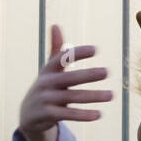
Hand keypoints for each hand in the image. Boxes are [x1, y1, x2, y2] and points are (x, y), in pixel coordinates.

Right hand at [18, 24, 113, 140]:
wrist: (28, 115)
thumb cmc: (45, 88)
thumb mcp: (49, 69)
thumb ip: (56, 50)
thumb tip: (55, 25)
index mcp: (48, 69)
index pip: (62, 58)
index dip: (78, 53)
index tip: (95, 49)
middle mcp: (46, 83)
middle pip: (70, 78)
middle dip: (88, 75)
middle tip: (107, 72)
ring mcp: (46, 99)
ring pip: (73, 97)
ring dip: (93, 96)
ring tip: (111, 95)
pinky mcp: (48, 115)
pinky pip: (68, 114)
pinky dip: (83, 115)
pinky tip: (99, 114)